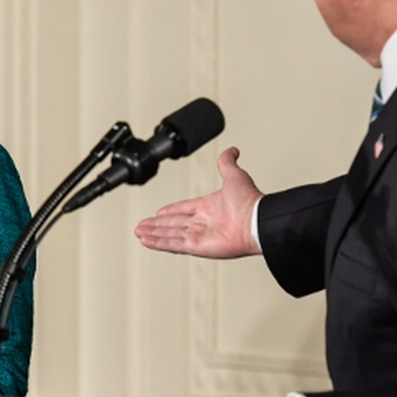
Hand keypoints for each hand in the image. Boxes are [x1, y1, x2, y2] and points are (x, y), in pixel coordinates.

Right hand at [134, 147, 264, 257]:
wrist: (256, 221)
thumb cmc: (250, 201)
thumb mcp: (234, 175)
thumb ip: (227, 163)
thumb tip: (232, 150)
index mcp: (210, 207)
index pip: (184, 208)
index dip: (171, 210)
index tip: (159, 212)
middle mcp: (204, 222)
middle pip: (174, 223)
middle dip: (157, 224)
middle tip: (142, 226)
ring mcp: (200, 235)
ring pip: (171, 234)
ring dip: (154, 233)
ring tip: (139, 233)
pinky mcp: (198, 246)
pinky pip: (174, 244)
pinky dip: (159, 243)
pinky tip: (147, 241)